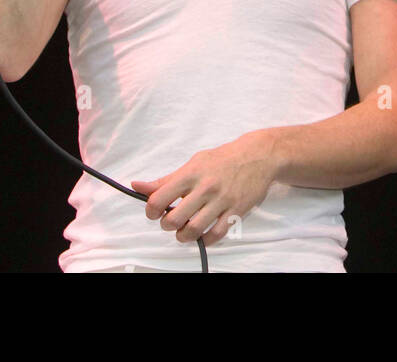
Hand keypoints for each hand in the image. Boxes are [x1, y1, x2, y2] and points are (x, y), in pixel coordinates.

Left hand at [132, 131, 278, 245]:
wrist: (258, 155)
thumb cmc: (222, 159)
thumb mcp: (193, 163)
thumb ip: (166, 179)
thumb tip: (138, 186)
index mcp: (191, 174)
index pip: (159, 198)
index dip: (151, 211)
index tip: (155, 212)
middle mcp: (205, 188)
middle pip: (174, 219)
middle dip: (167, 225)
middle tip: (171, 221)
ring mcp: (222, 201)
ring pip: (193, 230)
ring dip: (183, 236)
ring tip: (184, 231)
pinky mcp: (236, 211)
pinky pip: (216, 234)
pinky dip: (205, 240)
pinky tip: (202, 234)